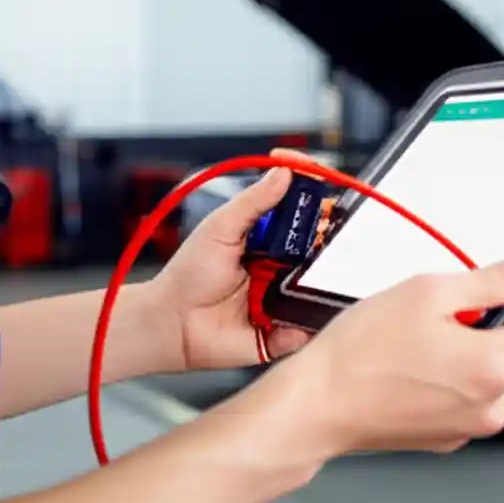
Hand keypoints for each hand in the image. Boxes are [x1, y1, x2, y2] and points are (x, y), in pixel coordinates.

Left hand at [142, 151, 313, 370]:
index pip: (300, 212)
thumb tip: (283, 171)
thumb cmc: (190, 275)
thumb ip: (252, 202)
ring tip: (308, 274)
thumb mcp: (220, 228)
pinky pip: (309, 326)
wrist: (173, 324)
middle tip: (325, 232)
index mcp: (267, 238)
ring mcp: (285, 297)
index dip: (313, 194)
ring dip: (322, 279)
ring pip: (320, 286)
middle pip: (320, 247)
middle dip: (330, 237)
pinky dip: (309, 321)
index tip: (320, 176)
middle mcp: (281, 266)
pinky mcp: (285, 330)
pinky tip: (299, 313)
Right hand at [266, 258, 503, 454]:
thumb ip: (488, 281)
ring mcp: (469, 424)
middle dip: (488, 320)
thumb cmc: (361, 353)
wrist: (318, 404)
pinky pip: (463, 393)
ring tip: (414, 338)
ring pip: (485, 369)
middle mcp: (492, 404)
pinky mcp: (447, 436)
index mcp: (496, 365)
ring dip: (466, 347)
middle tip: (441, 306)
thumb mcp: (428, 292)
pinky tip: (410, 362)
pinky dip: (448, 372)